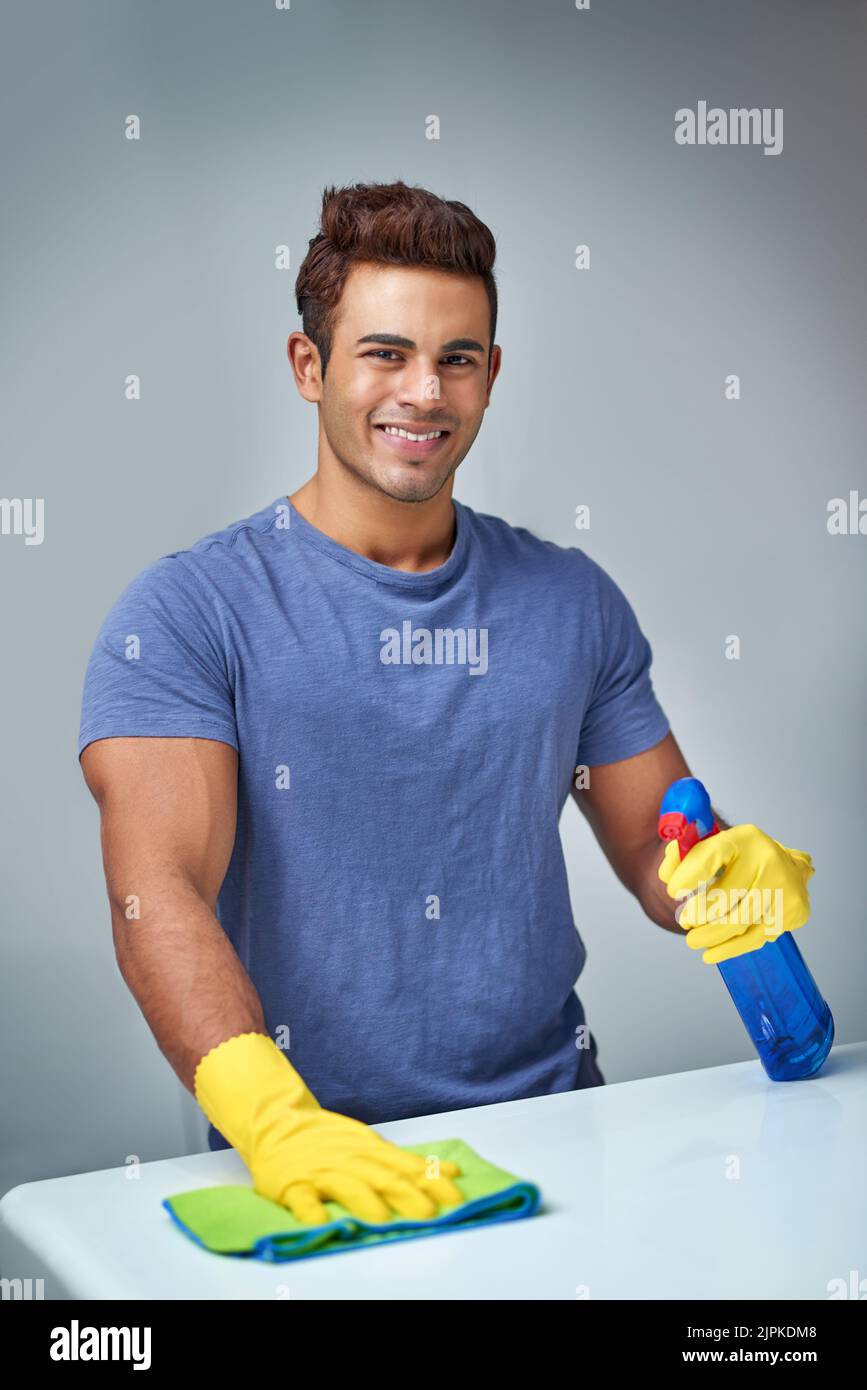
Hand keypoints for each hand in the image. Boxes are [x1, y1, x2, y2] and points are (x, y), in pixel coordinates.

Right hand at [194, 1032, 464, 1224]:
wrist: (276, 1122)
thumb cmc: (327, 1139)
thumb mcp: (368, 1144)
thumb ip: (403, 1162)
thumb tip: (447, 1172)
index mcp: (370, 1151)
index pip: (407, 1167)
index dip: (432, 1182)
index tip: (455, 1196)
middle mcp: (350, 1160)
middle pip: (382, 1178)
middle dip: (407, 1196)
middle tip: (428, 1214)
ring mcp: (320, 1172)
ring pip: (346, 1186)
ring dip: (364, 1201)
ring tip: (380, 1220)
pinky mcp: (292, 1185)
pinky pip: (302, 1200)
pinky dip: (310, 1211)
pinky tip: (320, 1222)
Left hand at [658, 823, 814, 964]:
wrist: (787, 866)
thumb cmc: (740, 858)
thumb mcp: (712, 845)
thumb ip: (682, 855)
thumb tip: (667, 876)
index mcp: (743, 838)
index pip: (710, 856)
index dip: (688, 876)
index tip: (674, 892)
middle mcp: (767, 859)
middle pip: (725, 896)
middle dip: (698, 914)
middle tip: (684, 921)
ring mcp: (783, 885)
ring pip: (740, 922)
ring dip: (711, 936)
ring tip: (693, 940)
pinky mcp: (793, 909)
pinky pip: (756, 936)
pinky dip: (731, 948)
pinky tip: (712, 952)